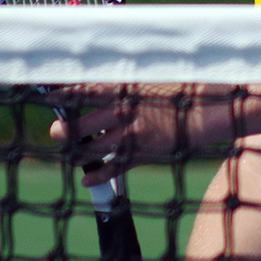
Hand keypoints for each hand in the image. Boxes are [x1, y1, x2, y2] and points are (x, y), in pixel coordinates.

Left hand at [48, 84, 219, 183]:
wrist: (211, 111)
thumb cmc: (185, 91)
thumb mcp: (154, 81)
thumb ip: (129, 87)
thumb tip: (106, 90)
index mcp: (125, 90)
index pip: (84, 92)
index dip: (63, 97)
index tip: (49, 100)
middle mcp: (123, 113)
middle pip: (79, 125)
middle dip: (64, 130)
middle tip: (57, 132)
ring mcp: (131, 135)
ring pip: (90, 148)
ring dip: (76, 153)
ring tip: (71, 154)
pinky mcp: (142, 154)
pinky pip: (112, 168)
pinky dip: (96, 176)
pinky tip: (86, 180)